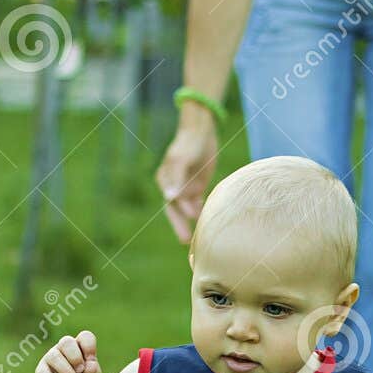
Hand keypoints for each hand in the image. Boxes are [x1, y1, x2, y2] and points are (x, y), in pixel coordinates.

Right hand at [35, 330, 100, 372]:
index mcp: (79, 346)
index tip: (91, 360)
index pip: (85, 336)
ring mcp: (50, 358)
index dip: (89, 347)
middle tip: (80, 370)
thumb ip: (93, 370)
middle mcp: (63, 348)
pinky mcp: (41, 371)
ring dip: (66, 370)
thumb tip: (90, 365)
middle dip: (75, 357)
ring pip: (54, 356)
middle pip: (66, 342)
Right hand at [156, 115, 218, 244]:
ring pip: (187, 208)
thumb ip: (176, 179)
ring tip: (199, 234)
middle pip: (176, 209)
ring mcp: (185, 186)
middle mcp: (174, 185)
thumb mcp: (181, 159)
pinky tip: (206, 218)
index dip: (178, 214)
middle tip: (186, 241)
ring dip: (192, 219)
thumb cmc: (189, 144)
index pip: (171, 201)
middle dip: (180, 225)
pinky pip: (197, 202)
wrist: (201, 131)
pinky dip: (200, 210)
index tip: (190, 222)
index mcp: (166, 180)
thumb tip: (169, 198)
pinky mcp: (197, 186)